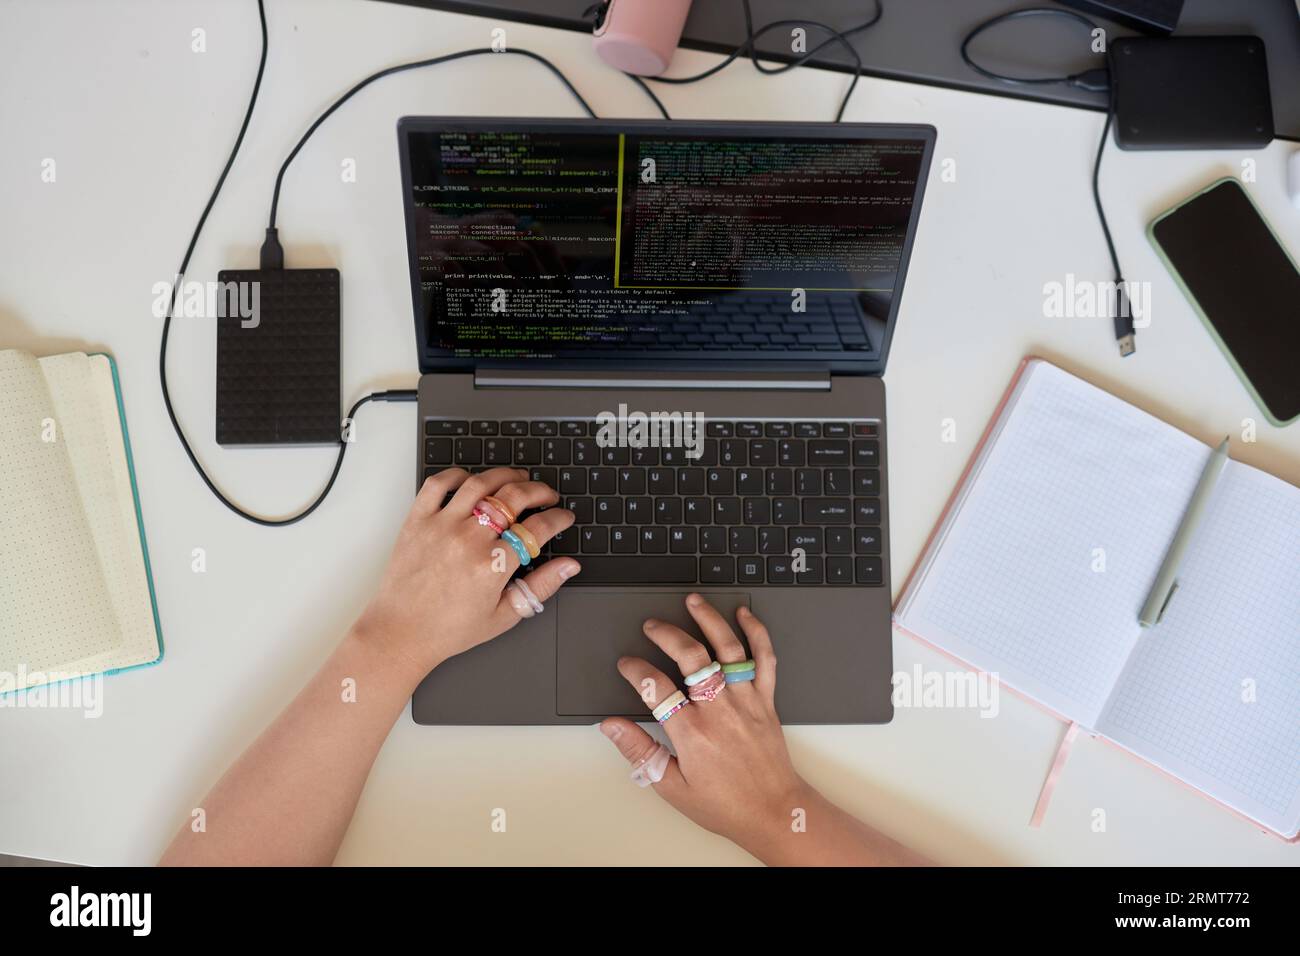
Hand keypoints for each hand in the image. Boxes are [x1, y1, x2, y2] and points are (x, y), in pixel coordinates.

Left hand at [352, 466, 579, 677]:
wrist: (400, 633)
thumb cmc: (449, 629)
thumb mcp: (504, 616)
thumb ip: (540, 587)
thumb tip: (569, 566)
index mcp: (492, 567)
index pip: (537, 529)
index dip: (558, 518)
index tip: (563, 516)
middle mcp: (468, 541)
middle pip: (514, 497)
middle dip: (540, 491)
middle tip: (547, 495)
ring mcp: (441, 526)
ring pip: (481, 483)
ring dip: (506, 475)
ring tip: (518, 478)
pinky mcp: (417, 521)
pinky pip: (438, 484)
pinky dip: (458, 475)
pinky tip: (473, 482)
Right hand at [598, 595, 807, 857]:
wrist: (774, 812)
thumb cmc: (725, 805)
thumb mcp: (672, 786)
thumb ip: (640, 751)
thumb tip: (612, 726)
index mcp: (693, 733)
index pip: (656, 688)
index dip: (636, 670)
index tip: (626, 664)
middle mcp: (720, 710)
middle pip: (691, 656)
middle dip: (666, 633)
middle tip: (651, 626)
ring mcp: (746, 701)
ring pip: (727, 648)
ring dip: (708, 620)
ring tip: (692, 602)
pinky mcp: (766, 700)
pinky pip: (764, 658)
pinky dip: (756, 633)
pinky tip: (744, 615)